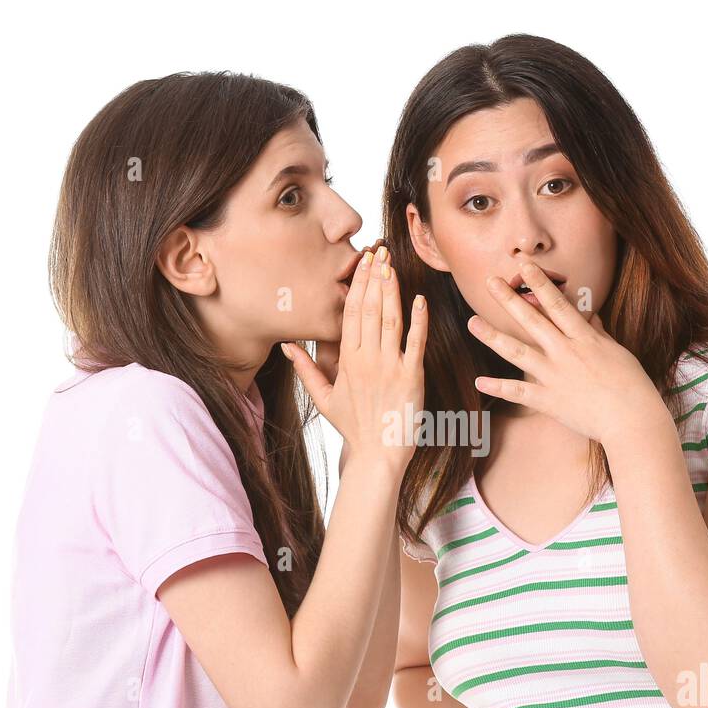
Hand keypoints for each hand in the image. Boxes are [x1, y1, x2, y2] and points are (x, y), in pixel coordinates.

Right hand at [281, 245, 426, 472]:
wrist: (378, 455)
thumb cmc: (354, 428)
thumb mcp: (324, 399)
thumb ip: (305, 369)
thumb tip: (287, 346)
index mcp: (346, 361)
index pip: (350, 313)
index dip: (357, 285)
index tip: (362, 263)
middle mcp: (366, 359)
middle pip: (368, 309)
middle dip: (374, 278)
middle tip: (378, 252)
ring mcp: (390, 367)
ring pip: (389, 320)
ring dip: (392, 291)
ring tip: (393, 266)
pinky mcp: (411, 376)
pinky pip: (415, 342)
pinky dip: (418, 320)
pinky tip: (419, 299)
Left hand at [467, 257, 662, 445]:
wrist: (631, 419)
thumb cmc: (631, 385)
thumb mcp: (617, 352)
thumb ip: (599, 334)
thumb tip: (590, 316)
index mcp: (584, 338)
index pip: (557, 305)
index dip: (540, 283)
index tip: (524, 266)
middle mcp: (565, 353)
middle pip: (532, 321)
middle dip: (509, 300)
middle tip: (490, 281)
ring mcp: (554, 376)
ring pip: (518, 352)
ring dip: (493, 336)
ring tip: (472, 322)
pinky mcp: (549, 401)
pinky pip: (519, 392)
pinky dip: (499, 387)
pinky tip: (479, 381)